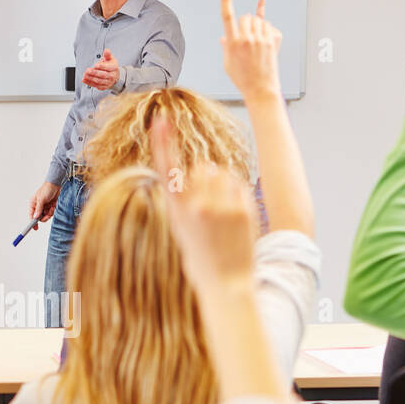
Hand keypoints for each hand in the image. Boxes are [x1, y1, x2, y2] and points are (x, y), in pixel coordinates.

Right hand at [29, 181, 60, 221]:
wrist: (56, 185)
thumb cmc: (47, 189)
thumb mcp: (41, 199)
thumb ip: (38, 209)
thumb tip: (35, 217)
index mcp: (33, 204)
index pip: (31, 215)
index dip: (32, 222)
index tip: (35, 228)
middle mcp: (38, 206)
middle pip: (39, 218)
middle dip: (44, 217)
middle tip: (47, 215)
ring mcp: (44, 207)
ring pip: (46, 216)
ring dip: (49, 213)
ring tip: (51, 208)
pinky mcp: (50, 207)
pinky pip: (51, 213)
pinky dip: (52, 211)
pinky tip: (53, 206)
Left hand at [82, 49, 119, 89]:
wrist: (114, 76)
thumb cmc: (110, 66)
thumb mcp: (110, 58)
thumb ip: (107, 54)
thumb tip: (106, 50)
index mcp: (114, 68)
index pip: (108, 68)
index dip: (101, 66)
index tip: (95, 65)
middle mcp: (112, 76)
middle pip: (103, 75)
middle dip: (94, 73)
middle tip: (88, 70)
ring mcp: (108, 82)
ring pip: (99, 81)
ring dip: (91, 78)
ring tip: (85, 75)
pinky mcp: (104, 87)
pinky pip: (96, 86)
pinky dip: (89, 83)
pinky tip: (84, 79)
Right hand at [151, 113, 256, 290]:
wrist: (226, 284)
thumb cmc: (203, 260)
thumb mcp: (183, 231)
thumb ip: (188, 200)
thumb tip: (204, 169)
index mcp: (177, 211)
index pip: (167, 169)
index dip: (164, 142)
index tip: (162, 119)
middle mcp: (196, 206)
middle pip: (203, 168)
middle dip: (206, 179)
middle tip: (210, 208)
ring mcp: (220, 206)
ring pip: (223, 175)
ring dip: (224, 186)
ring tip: (225, 216)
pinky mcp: (242, 209)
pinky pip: (239, 185)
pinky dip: (238, 195)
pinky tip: (237, 218)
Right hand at [220, 0, 283, 101]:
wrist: (261, 90)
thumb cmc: (242, 79)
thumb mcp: (228, 64)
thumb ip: (226, 47)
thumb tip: (224, 37)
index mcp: (233, 43)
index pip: (227, 17)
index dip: (226, 1)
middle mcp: (247, 39)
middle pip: (245, 16)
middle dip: (245, 23)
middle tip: (246, 37)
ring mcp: (261, 40)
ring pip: (258, 19)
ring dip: (256, 26)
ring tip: (256, 43)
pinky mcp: (272, 42)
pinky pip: (269, 26)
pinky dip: (267, 31)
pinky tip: (265, 39)